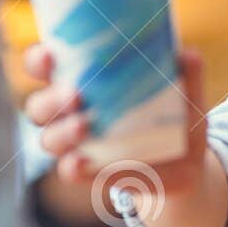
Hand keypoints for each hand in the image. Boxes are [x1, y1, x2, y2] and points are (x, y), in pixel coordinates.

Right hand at [23, 42, 210, 195]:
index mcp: (84, 82)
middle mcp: (73, 113)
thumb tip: (186, 55)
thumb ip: (188, 75)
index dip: (40, 60)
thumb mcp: (187, 95)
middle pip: (40, 106)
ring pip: (49, 139)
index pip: (47, 67)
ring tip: (84, 125)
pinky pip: (69, 171)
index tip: (50, 54)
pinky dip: (71, 167)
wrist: (187, 166)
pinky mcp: (92, 172)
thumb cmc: (177, 117)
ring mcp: (80, 145)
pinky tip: (81, 161)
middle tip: (75, 94)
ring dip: (61, 132)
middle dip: (50, 99)